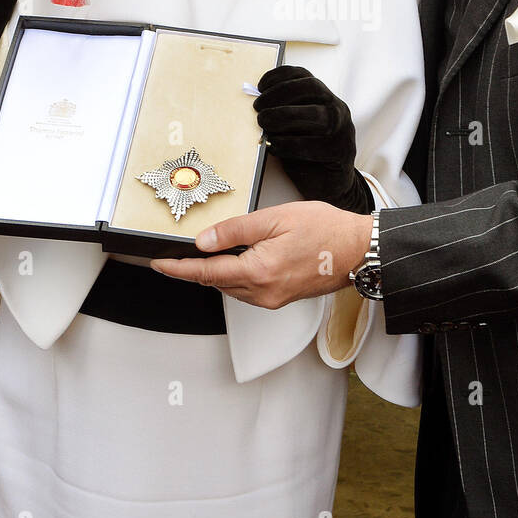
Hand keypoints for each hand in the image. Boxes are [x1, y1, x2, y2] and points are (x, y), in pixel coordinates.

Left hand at [151, 202, 373, 308]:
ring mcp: (272, 299)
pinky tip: (236, 260)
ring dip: (216, 272)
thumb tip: (204, 241)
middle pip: (216, 282)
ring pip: (231, 287)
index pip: (206, 273)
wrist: (358, 251)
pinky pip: (247, 290)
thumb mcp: (276, 219)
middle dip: (195, 269)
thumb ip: (236, 230)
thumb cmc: (326, 230)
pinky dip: (235, 276)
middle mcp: (263, 292)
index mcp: (259, 272)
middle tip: (176, 253)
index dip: (179, 268)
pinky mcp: (280, 299)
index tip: (159, 263)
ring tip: (207, 252)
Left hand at [254, 65, 373, 211]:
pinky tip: (274, 147)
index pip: (303, 75)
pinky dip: (289, 144)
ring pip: (317, 115)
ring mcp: (342, 130)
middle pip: (312, 88)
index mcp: (323, 98)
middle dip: (281, 94)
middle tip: (258, 108)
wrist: (329, 184)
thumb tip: (257, 106)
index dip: (280, 76)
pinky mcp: (340, 153)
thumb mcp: (293, 128)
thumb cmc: (306, 153)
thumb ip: (282, 114)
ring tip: (264, 124)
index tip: (259, 87)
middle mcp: (336, 109)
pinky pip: (314, 145)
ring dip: (285, 117)